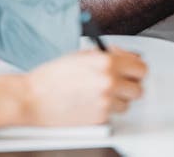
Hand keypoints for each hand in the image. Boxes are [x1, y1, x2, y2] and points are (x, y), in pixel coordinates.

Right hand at [22, 48, 146, 125]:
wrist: (33, 97)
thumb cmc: (52, 75)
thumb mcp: (82, 55)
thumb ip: (107, 56)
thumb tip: (124, 58)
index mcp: (106, 61)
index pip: (140, 67)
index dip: (136, 69)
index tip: (131, 70)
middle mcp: (109, 82)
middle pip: (138, 88)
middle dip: (129, 85)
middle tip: (119, 82)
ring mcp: (105, 102)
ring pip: (126, 104)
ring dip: (117, 99)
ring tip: (100, 93)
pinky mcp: (98, 119)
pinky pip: (112, 115)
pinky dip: (105, 110)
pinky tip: (90, 102)